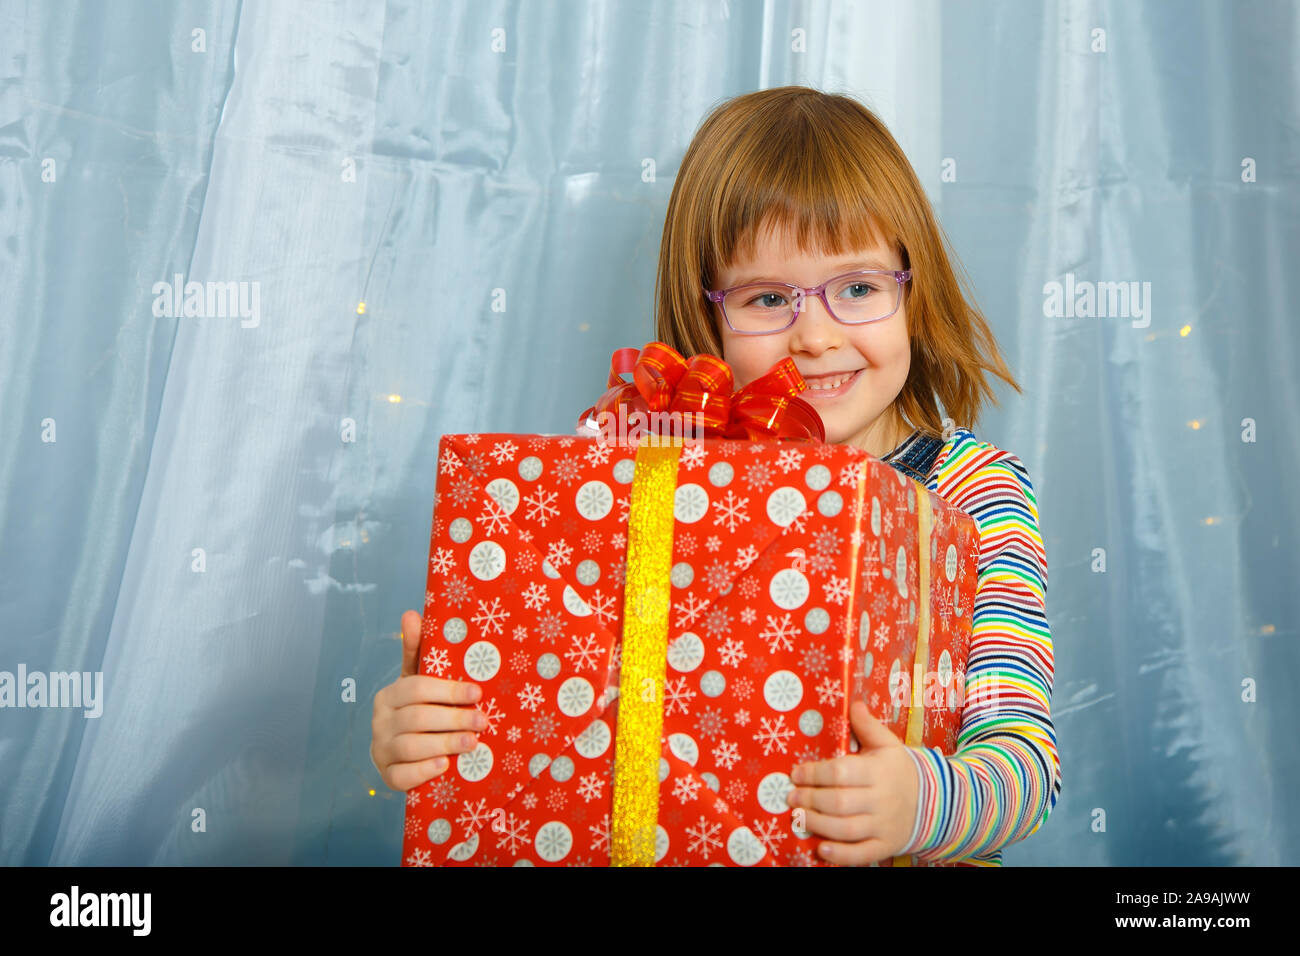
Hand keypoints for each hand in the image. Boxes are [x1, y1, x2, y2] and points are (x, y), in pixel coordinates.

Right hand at [370, 610, 485, 791]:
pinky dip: (423, 771)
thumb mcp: (417, 680)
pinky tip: (444, 766)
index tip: (477, 693)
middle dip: (453, 719)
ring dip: (444, 744)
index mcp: (390, 694)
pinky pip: (401, 776)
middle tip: (483, 721)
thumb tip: (410, 614)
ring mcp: (381, 750)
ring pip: (410, 746)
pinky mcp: (386, 776)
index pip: (417, 688)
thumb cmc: (417, 710)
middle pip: (417, 718)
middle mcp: (380, 721)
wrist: (399, 753)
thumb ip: (417, 651)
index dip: (449, 690)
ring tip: (473, 743)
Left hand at [785, 700, 918, 864]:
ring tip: (798, 817)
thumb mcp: (887, 745)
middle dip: (809, 800)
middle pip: (839, 802)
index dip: (815, 773)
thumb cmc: (898, 770)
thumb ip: (867, 726)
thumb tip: (852, 703)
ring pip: (846, 830)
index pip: (841, 772)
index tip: (796, 773)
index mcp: (879, 771)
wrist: (933, 802)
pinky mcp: (885, 846)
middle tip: (791, 796)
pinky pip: (861, 854)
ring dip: (817, 825)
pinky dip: (840, 855)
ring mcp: (884, 826)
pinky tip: (821, 850)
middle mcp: (881, 800)